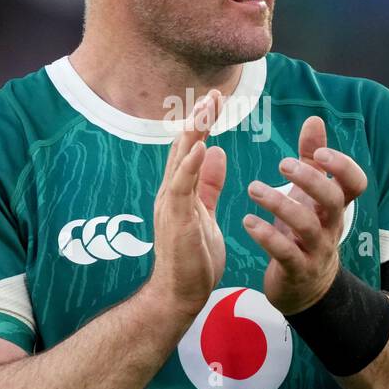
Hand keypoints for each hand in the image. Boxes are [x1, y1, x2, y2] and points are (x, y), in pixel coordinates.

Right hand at [146, 88, 228, 318]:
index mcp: (180, 190)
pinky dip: (190, 165)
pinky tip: (202, 146)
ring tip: (207, 108)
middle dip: (199, 118)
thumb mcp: (206, 212)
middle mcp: (171, 192)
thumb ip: (209, 184)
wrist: (178, 295)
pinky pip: (182, 187)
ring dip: (195, 133)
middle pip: (184, 146)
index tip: (216, 98)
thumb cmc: (192, 258)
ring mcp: (171, 204)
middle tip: (215, 93)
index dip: (201, 122)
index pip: (190, 148)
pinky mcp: (177, 220)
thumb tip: (216, 151)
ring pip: (181, 160)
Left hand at [242, 115, 367, 314]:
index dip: (342, 166)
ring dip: (280, 204)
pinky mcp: (296, 269)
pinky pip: (285, 253)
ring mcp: (316, 250)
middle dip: (311, 180)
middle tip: (282, 163)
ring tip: (253, 188)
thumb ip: (312, 158)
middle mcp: (330, 226)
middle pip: (334, 200)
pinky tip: (248, 222)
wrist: (305, 288)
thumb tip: (315, 118)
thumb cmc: (305, 231)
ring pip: (306, 226)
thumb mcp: (310, 195)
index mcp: (334, 205)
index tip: (319, 152)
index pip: (355, 183)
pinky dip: (266, 236)